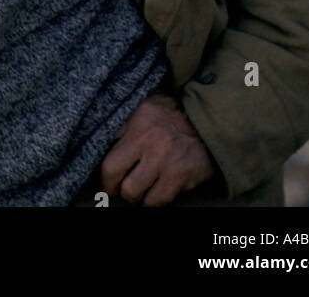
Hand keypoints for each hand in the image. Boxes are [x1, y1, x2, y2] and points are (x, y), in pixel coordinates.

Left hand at [99, 91, 214, 206]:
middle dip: (116, 190)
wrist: (207, 122)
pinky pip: (156, 200)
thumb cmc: (170, 116)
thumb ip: (123, 124)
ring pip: (135, 193)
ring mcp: (165, 161)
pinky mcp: (180, 176)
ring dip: (135, 195)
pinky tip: (155, 191)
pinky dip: (153, 200)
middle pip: (119, 180)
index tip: (107, 182)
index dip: (105, 179)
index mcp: (137, 123)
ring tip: (138, 189)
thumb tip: (101, 141)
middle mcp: (150, 142)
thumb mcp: (144, 108)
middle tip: (118, 189)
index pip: (110, 162)